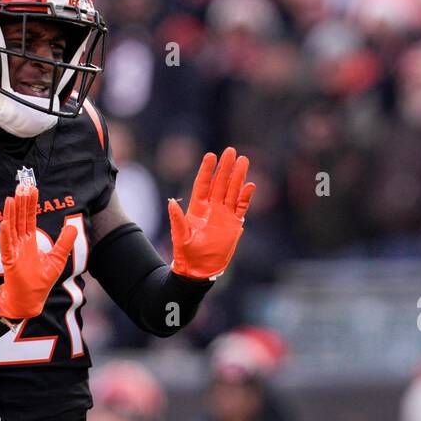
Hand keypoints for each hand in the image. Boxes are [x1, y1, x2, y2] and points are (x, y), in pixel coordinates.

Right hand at [0, 184, 76, 324]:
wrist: (31, 300)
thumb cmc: (41, 282)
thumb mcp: (57, 259)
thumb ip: (64, 243)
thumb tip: (71, 226)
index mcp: (30, 242)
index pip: (30, 218)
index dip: (31, 204)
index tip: (32, 189)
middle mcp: (20, 244)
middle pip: (20, 219)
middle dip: (21, 203)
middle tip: (22, 186)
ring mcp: (13, 251)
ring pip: (11, 228)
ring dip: (11, 214)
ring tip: (12, 198)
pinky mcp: (9, 262)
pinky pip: (6, 245)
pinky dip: (6, 234)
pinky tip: (6, 222)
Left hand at [168, 147, 253, 280]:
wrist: (199, 270)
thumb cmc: (186, 254)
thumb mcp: (180, 236)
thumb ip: (177, 219)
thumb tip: (170, 202)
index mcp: (197, 208)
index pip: (203, 184)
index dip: (207, 170)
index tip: (210, 155)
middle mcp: (212, 208)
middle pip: (220, 183)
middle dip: (225, 167)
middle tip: (230, 150)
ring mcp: (224, 215)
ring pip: (232, 191)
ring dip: (238, 176)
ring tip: (243, 160)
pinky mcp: (234, 224)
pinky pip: (241, 207)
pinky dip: (246, 197)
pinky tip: (250, 185)